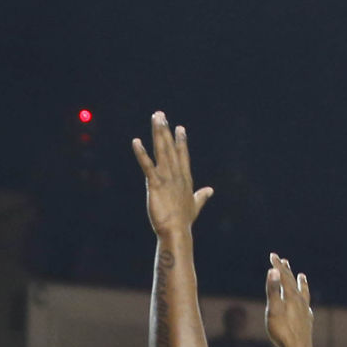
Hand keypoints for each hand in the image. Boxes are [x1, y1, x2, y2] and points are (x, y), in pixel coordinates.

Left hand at [132, 113, 213, 238]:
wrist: (176, 231)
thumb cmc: (184, 222)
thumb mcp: (195, 205)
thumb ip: (202, 196)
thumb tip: (210, 190)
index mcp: (185, 179)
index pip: (183, 155)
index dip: (181, 141)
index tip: (180, 128)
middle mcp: (176, 174)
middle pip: (170, 147)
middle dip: (165, 130)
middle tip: (160, 114)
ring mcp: (166, 178)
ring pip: (161, 150)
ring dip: (158, 133)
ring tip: (155, 118)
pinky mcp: (155, 184)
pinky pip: (147, 165)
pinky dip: (141, 153)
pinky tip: (136, 142)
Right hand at [265, 254, 314, 346]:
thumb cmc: (282, 332)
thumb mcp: (274, 310)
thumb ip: (273, 290)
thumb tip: (273, 270)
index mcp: (291, 296)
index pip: (283, 276)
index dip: (277, 265)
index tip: (272, 255)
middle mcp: (300, 301)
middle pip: (293, 282)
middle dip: (287, 271)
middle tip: (284, 260)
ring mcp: (305, 311)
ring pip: (303, 292)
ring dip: (301, 283)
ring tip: (302, 275)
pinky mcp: (307, 321)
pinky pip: (307, 305)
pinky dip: (305, 300)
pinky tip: (306, 304)